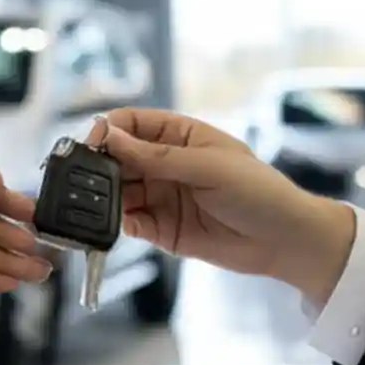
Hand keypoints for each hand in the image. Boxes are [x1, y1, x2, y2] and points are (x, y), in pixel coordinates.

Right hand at [85, 109, 355, 304]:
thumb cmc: (258, 192)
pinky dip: (115, 224)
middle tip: (81, 178)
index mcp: (180, 135)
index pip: (132, 124)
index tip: (92, 143)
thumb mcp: (209, 166)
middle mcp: (166, 164)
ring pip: (118, 192)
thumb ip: (158, 156)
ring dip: (103, 198)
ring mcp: (161, 196)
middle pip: (117, 158)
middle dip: (98, 166)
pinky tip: (110, 226)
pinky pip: (129, 223)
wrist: (284, 241)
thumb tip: (112, 138)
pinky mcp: (161, 229)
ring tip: (92, 205)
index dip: (108, 130)